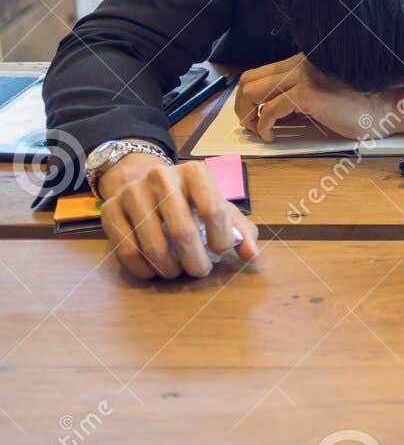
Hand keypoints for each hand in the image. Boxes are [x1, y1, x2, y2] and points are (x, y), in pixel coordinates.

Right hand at [96, 153, 259, 279]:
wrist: (144, 182)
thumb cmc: (190, 200)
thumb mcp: (218, 206)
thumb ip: (240, 230)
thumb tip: (252, 256)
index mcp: (195, 172)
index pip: (214, 210)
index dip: (222, 239)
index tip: (221, 252)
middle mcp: (162, 177)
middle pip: (183, 231)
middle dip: (196, 261)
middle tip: (200, 271)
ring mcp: (132, 192)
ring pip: (154, 246)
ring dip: (170, 269)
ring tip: (178, 272)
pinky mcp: (110, 209)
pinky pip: (127, 251)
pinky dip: (145, 270)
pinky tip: (156, 272)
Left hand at [234, 55, 403, 140]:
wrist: (389, 106)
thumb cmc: (365, 104)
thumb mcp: (328, 94)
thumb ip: (303, 95)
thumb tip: (278, 112)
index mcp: (305, 60)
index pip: (261, 71)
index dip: (250, 94)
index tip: (253, 113)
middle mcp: (301, 63)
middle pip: (250, 79)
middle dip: (241, 105)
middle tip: (248, 123)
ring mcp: (303, 76)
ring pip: (253, 91)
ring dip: (248, 114)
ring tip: (256, 130)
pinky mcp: (308, 94)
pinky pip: (270, 110)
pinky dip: (263, 125)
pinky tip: (270, 135)